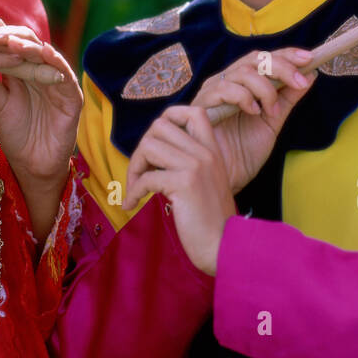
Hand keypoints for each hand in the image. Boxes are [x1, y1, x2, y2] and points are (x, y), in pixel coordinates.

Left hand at [0, 9, 82, 238]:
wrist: (34, 166)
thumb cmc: (16, 134)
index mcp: (20, 67)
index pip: (3, 38)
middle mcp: (39, 67)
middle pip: (22, 37)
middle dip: (1, 29)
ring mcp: (56, 78)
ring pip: (42, 50)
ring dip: (23, 43)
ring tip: (4, 39)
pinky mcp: (71, 94)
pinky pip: (64, 71)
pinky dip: (53, 59)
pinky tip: (40, 52)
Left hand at [123, 105, 235, 275]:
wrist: (224, 246)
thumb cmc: (209, 220)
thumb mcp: (205, 182)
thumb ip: (187, 162)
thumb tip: (151, 150)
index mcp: (212, 150)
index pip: (192, 111)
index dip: (167, 119)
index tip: (155, 144)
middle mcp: (205, 153)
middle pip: (159, 126)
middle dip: (142, 148)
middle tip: (140, 174)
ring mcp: (195, 166)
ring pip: (148, 146)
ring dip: (133, 168)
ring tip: (135, 189)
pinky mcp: (184, 184)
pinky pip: (146, 177)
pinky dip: (133, 191)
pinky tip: (132, 204)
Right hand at [190, 47, 314, 193]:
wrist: (224, 180)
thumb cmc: (243, 153)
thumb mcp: (273, 123)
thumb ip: (287, 99)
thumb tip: (310, 75)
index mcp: (242, 84)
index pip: (264, 58)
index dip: (286, 54)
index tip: (309, 58)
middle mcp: (226, 82)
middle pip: (255, 58)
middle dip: (281, 66)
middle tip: (299, 82)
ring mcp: (212, 91)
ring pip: (242, 71)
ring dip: (265, 89)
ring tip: (271, 111)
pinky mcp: (201, 104)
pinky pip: (225, 89)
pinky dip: (245, 97)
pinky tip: (253, 113)